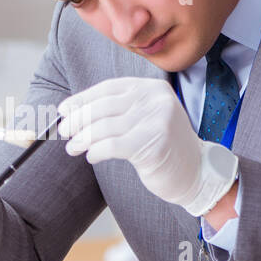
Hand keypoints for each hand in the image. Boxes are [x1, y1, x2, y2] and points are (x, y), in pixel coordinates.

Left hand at [57, 76, 237, 216]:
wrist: (196, 172)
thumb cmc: (164, 147)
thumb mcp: (145, 118)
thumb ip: (118, 111)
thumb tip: (74, 112)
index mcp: (152, 88)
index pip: (108, 88)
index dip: (82, 99)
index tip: (63, 110)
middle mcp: (156, 99)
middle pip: (103, 106)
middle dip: (78, 120)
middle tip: (64, 131)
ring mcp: (157, 120)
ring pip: (105, 127)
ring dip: (82, 139)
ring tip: (72, 147)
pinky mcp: (154, 143)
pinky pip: (112, 145)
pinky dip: (96, 151)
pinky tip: (91, 156)